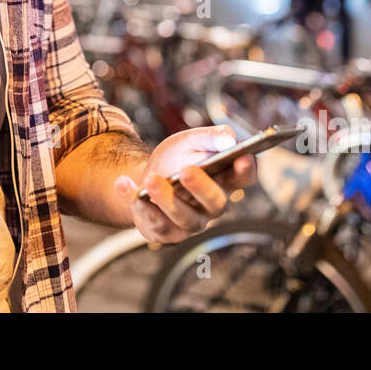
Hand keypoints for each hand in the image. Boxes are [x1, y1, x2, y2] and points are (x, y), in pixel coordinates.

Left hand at [113, 125, 256, 243]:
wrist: (146, 176)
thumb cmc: (176, 158)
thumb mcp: (190, 140)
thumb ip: (210, 137)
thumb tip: (229, 137)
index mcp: (223, 181)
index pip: (242, 178)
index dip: (246, 170)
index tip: (241, 158)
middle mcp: (211, 207)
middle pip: (215, 203)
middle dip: (201, 188)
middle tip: (186, 170)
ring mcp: (189, 223)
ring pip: (184, 218)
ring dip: (166, 199)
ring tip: (152, 180)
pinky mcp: (164, 232)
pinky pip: (154, 224)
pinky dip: (137, 204)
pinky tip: (124, 185)